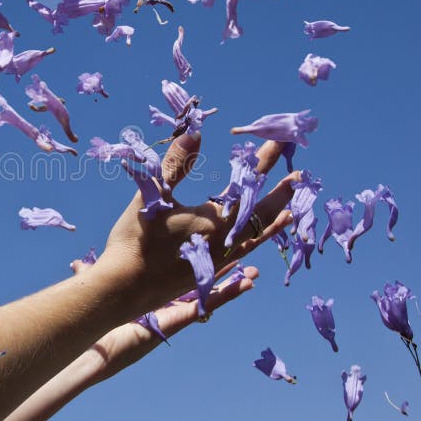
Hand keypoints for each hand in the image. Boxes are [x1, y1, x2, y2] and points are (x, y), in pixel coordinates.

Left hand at [71, 259, 259, 386]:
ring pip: (209, 293)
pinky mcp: (176, 322)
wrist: (95, 348)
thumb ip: (88, 274)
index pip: (177, 274)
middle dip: (221, 268)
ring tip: (255, 270)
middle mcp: (167, 302)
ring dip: (231, 282)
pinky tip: (245, 284)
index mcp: (150, 293)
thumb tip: (77, 262)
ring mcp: (175, 312)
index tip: (210, 243)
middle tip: (242, 250)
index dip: (194, 261)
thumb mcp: (93, 288)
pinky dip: (226, 295)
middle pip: (199, 281)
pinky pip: (207, 306)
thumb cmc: (93, 320)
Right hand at [97, 133, 297, 315]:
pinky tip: (262, 235)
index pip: (246, 183)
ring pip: (257, 235)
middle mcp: (225, 241)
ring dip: (275, 216)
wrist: (122, 288)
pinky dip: (258, 238)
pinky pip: (245, 251)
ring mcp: (220, 259)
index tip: (279, 141)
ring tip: (291, 203)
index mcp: (214, 220)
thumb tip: (196, 132)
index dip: (264, 160)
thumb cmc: (134, 239)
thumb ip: (176, 163)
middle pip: (261, 211)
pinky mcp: (210, 271)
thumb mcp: (152, 195)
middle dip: (280, 189)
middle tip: (298, 173)